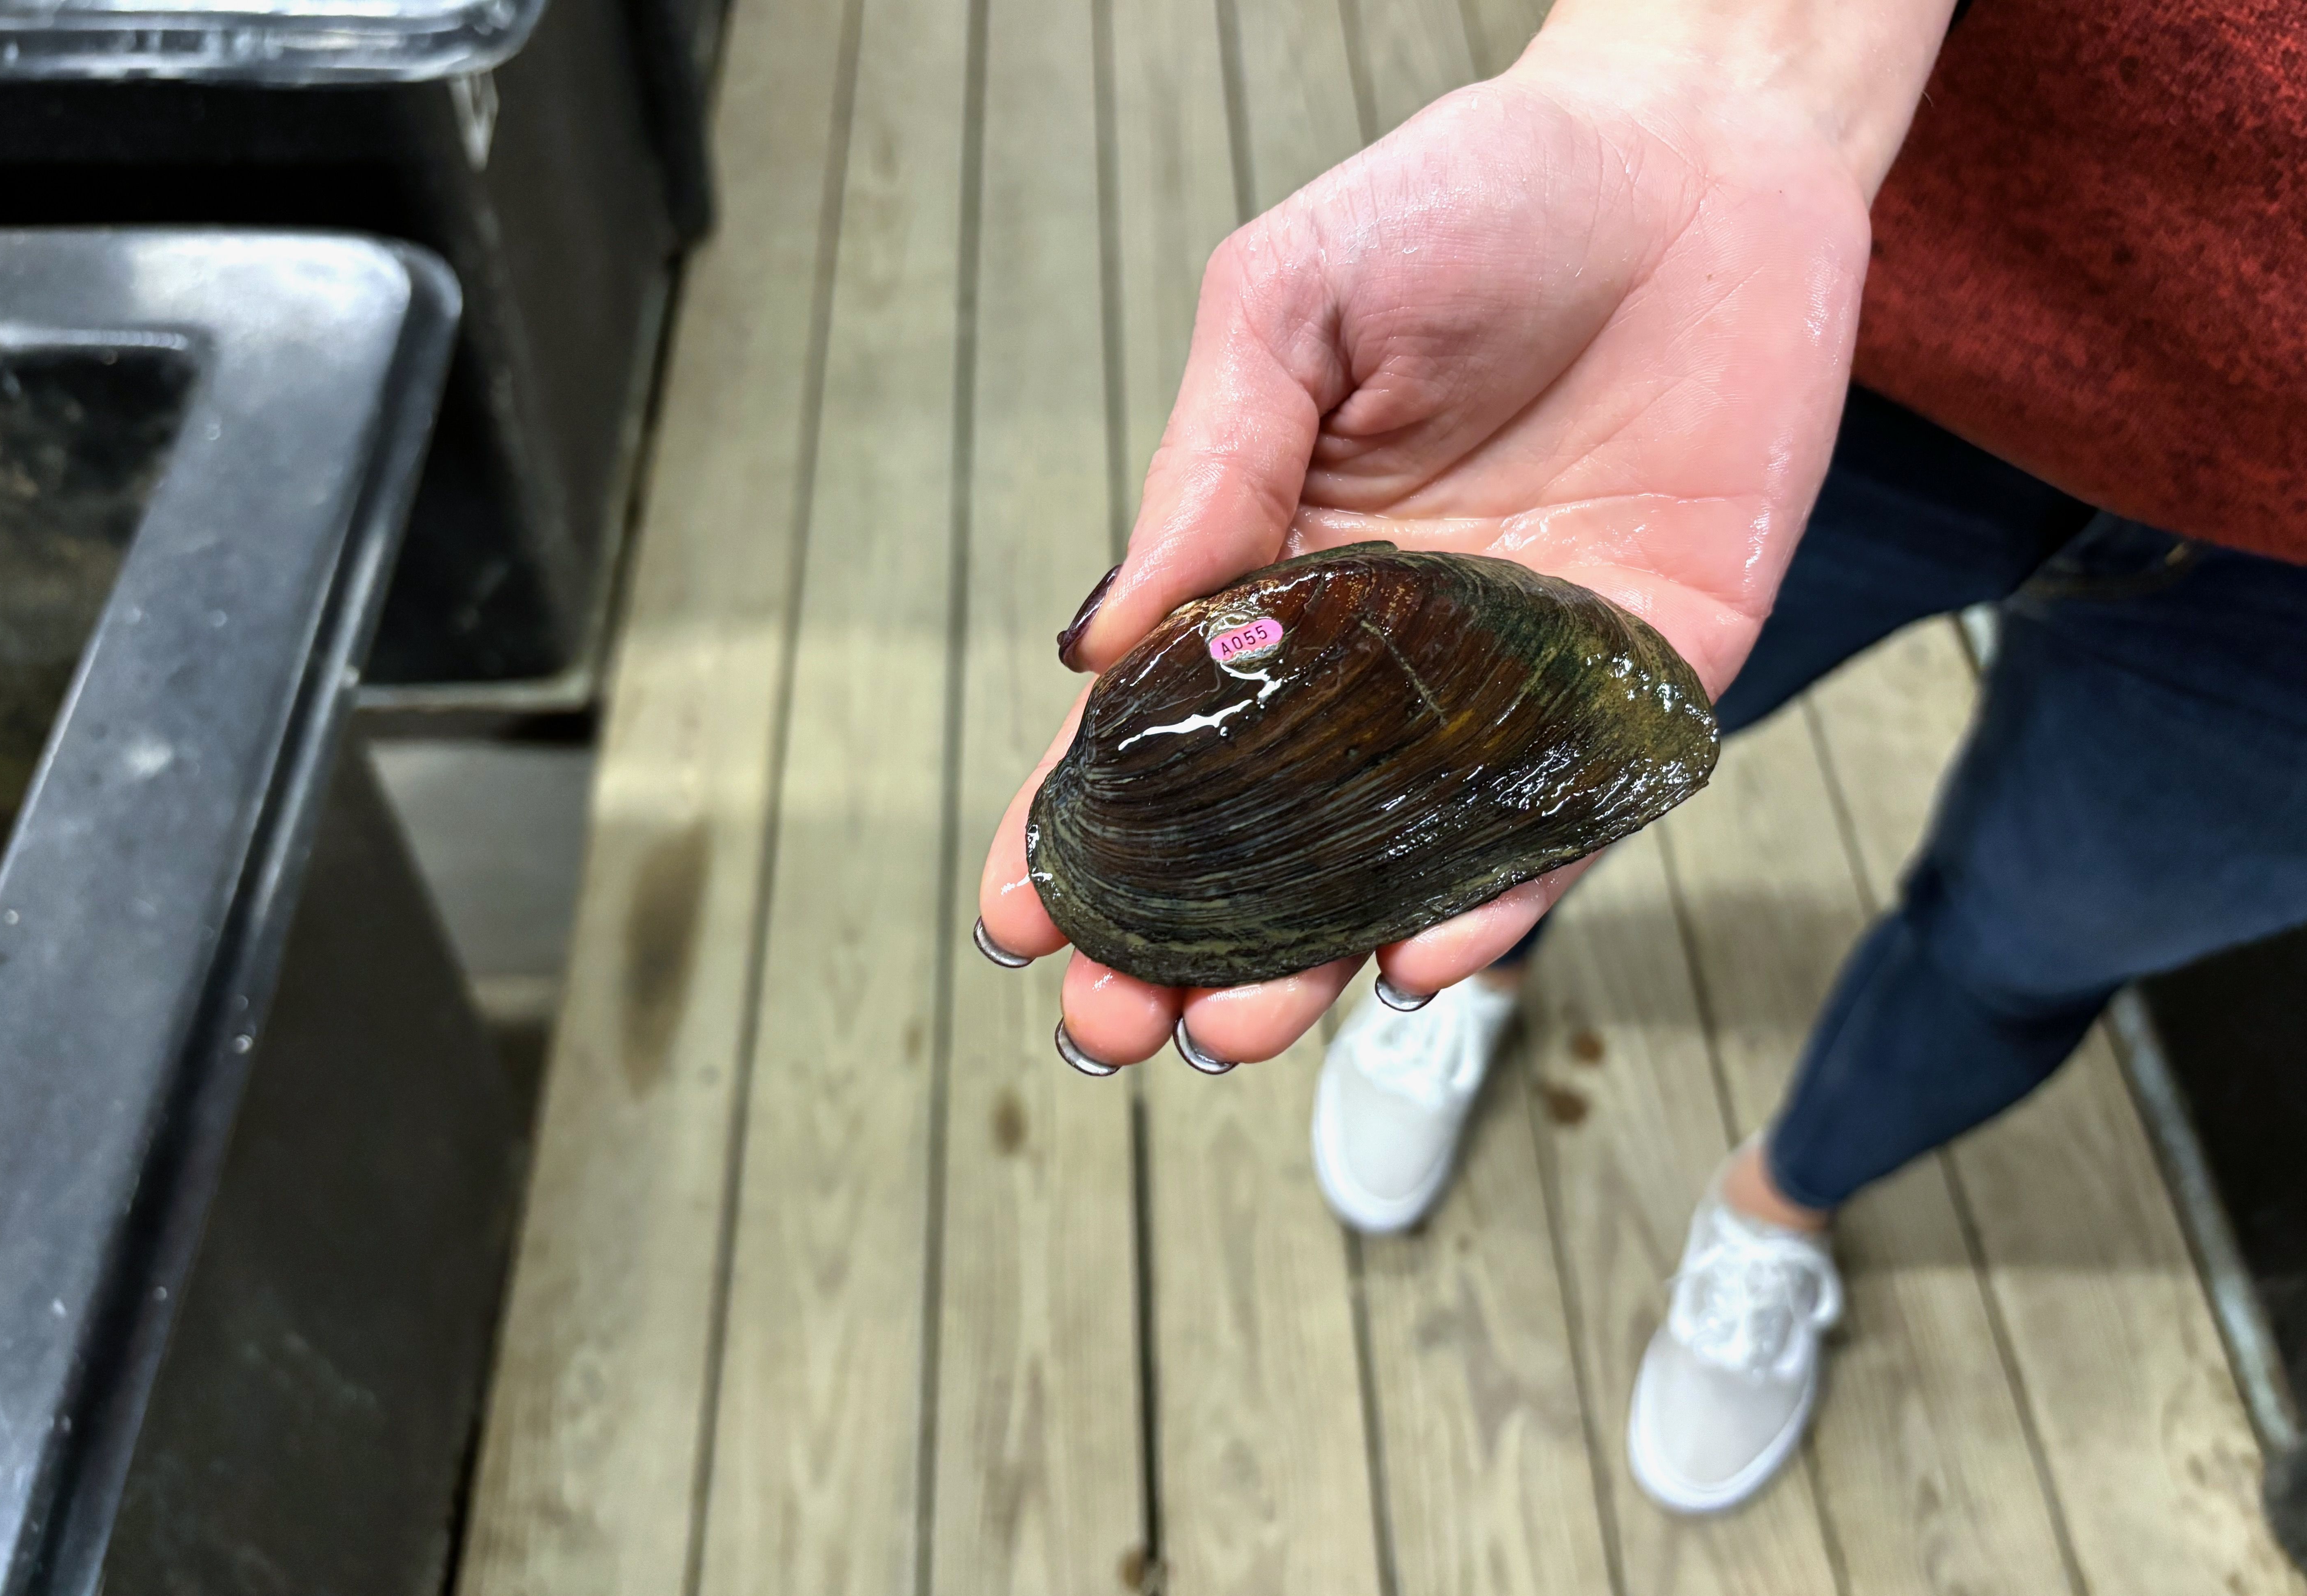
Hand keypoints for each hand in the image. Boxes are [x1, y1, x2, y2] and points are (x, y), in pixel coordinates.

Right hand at [977, 5, 1942, 1066]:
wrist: (1696, 149)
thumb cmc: (1477, 198)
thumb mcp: (1293, 302)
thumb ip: (1211, 466)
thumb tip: (1097, 645)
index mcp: (1280, 561)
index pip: (1161, 725)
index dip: (1084, 825)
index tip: (1021, 914)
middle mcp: (1386, 645)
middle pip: (1269, 826)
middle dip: (1184, 934)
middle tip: (1116, 1021)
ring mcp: (1510, 677)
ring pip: (1400, 855)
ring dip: (1318, 952)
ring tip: (1238, 1026)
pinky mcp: (1642, 679)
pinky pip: (1567, 818)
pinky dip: (1499, 894)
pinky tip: (1419, 955)